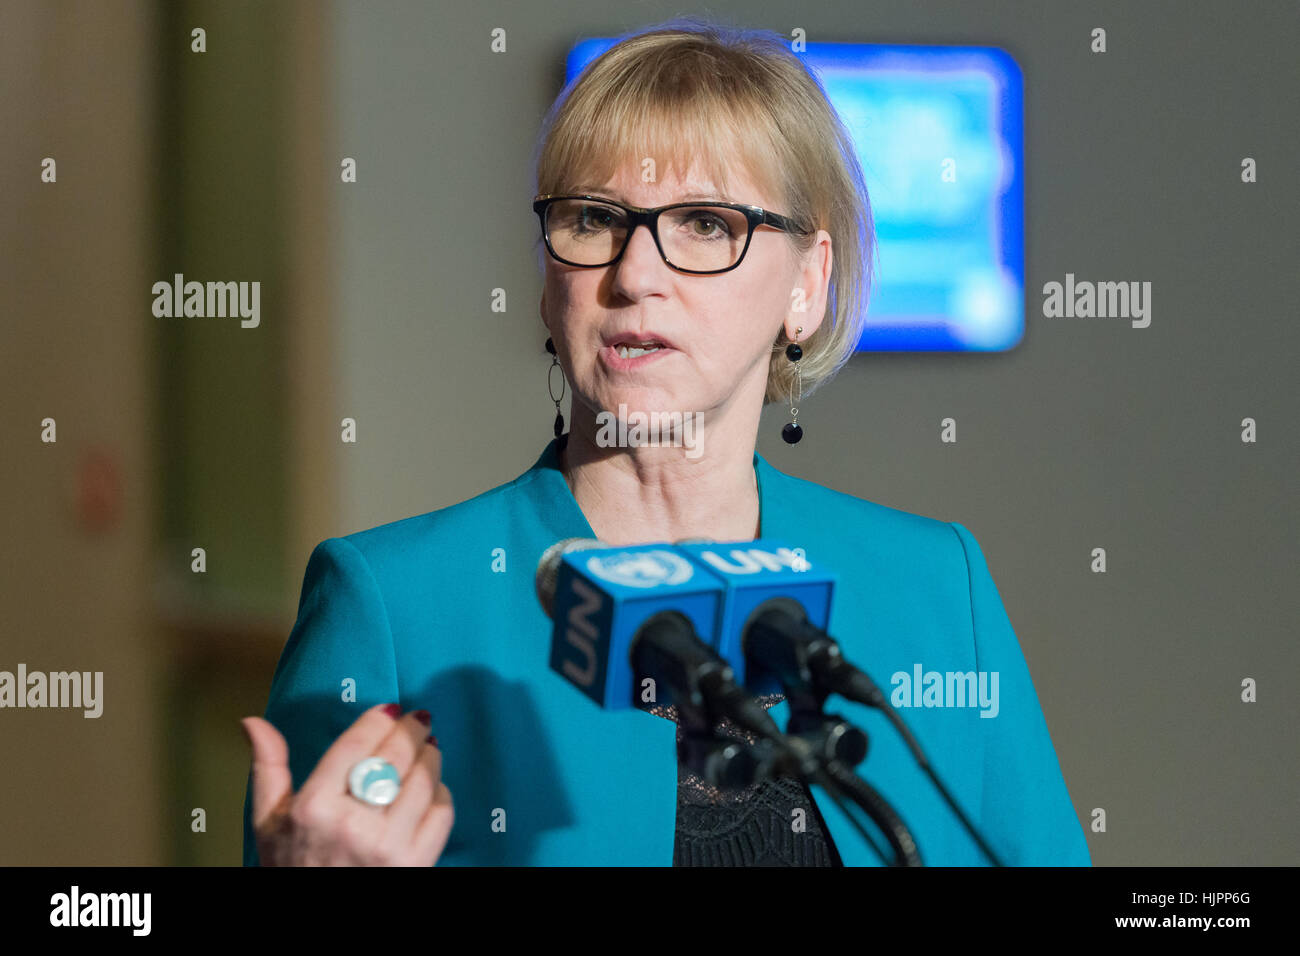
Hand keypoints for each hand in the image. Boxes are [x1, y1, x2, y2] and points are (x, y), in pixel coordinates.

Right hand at [243, 703, 453, 865]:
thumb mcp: (269, 822)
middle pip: (394, 757)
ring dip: (430, 757)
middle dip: (411, 730)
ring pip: (423, 781)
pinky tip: (430, 788)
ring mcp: (387, 846)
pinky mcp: (416, 863)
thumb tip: (253, 721)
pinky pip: (441, 813)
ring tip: (428, 748)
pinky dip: (440, 794)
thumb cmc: (292, 868)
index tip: (390, 709)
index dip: (378, 720)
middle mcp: (352, 825)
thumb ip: (267, 768)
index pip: (356, 745)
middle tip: (418, 720)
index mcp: (313, 808)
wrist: (313, 926)